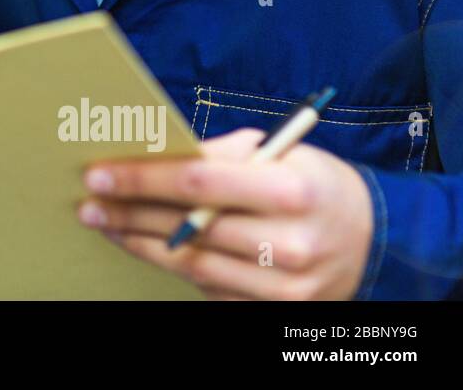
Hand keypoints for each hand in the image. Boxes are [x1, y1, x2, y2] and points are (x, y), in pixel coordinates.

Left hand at [77, 128, 373, 299]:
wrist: (374, 239)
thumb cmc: (316, 183)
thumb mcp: (281, 152)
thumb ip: (221, 154)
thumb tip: (158, 153)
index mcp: (291, 191)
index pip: (198, 183)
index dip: (142, 178)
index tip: (99, 174)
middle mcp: (288, 243)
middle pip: (187, 227)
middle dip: (129, 212)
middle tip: (88, 202)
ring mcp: (283, 285)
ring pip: (190, 263)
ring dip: (138, 242)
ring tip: (104, 224)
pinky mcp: (275, 310)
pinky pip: (208, 286)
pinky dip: (171, 264)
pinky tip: (142, 245)